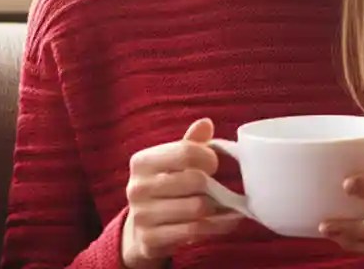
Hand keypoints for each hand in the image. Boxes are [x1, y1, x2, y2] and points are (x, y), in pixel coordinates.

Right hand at [120, 118, 243, 267]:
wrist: (140, 229)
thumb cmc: (163, 189)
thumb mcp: (170, 163)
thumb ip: (188, 144)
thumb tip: (206, 123)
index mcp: (142, 162)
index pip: (186, 152)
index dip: (208, 158)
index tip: (213, 164)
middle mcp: (138, 187)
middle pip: (195, 180)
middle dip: (214, 185)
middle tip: (218, 188)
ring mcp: (142, 215)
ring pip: (198, 208)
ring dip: (219, 208)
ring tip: (223, 205)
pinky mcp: (151, 239)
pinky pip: (196, 231)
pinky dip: (218, 226)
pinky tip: (225, 221)